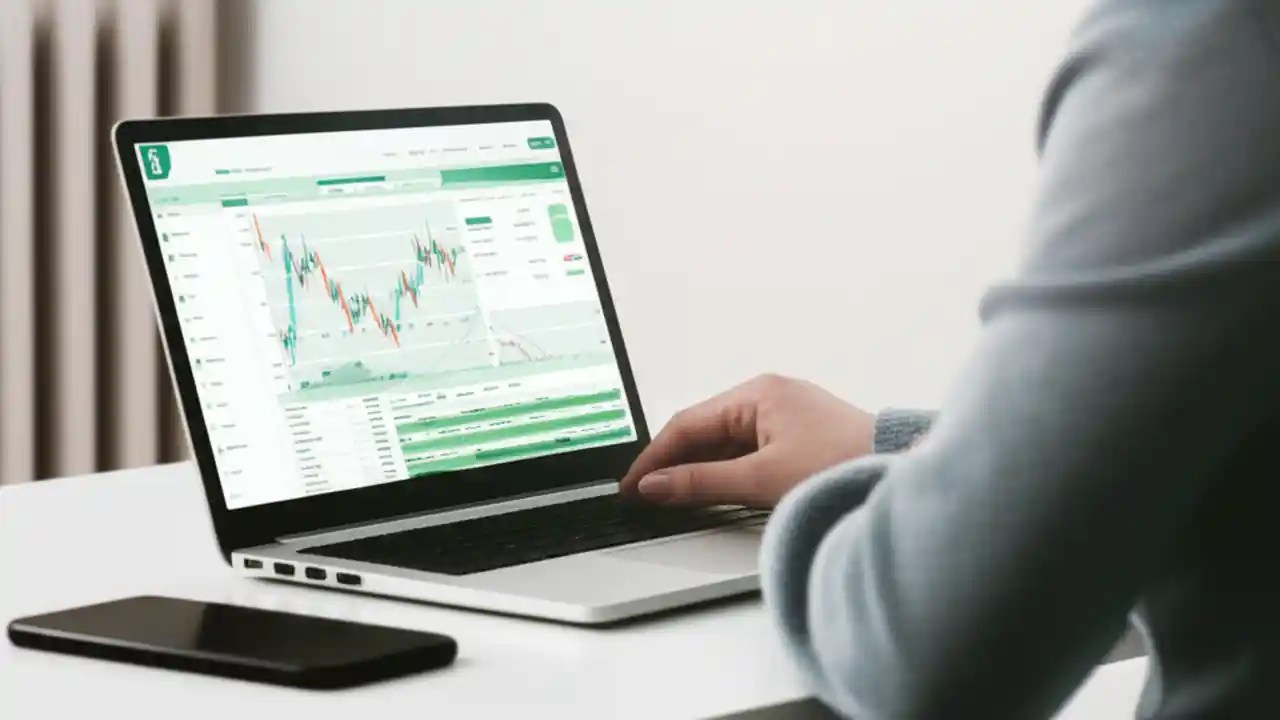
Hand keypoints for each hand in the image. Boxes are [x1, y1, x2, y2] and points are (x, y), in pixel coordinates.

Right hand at [620, 374, 875, 506]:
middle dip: (673, 463)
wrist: (900, 472)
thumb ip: (700, 482)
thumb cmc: (844, 464)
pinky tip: (714, 491)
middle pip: (703, 431)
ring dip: (699, 469)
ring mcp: (785, 416)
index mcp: (758, 393)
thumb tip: (656, 485)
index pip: (687, 423)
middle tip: (645, 495)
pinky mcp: (798, 437)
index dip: (654, 458)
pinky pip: (747, 451)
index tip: (632, 485)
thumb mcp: (760, 479)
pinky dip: (726, 471)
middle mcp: (769, 397)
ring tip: (673, 499)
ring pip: (725, 443)